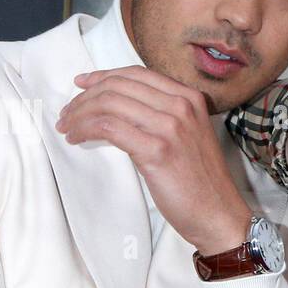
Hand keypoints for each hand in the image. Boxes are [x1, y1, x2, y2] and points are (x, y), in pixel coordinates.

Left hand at [58, 66, 251, 255]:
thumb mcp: (188, 136)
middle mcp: (182, 106)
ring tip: (68, 127)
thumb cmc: (201, 182)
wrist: (219, 213)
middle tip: (68, 113)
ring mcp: (170, 126)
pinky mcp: (156, 149)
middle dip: (85, 97)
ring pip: (109, 103)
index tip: (82, 85)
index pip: (136, 74)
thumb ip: (163, 116)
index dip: (103, 76)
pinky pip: (108, 127)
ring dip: (80, 113)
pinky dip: (85, 129)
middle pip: (118, 86)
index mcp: (190, 98)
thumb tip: (119, 109)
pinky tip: (76, 138)